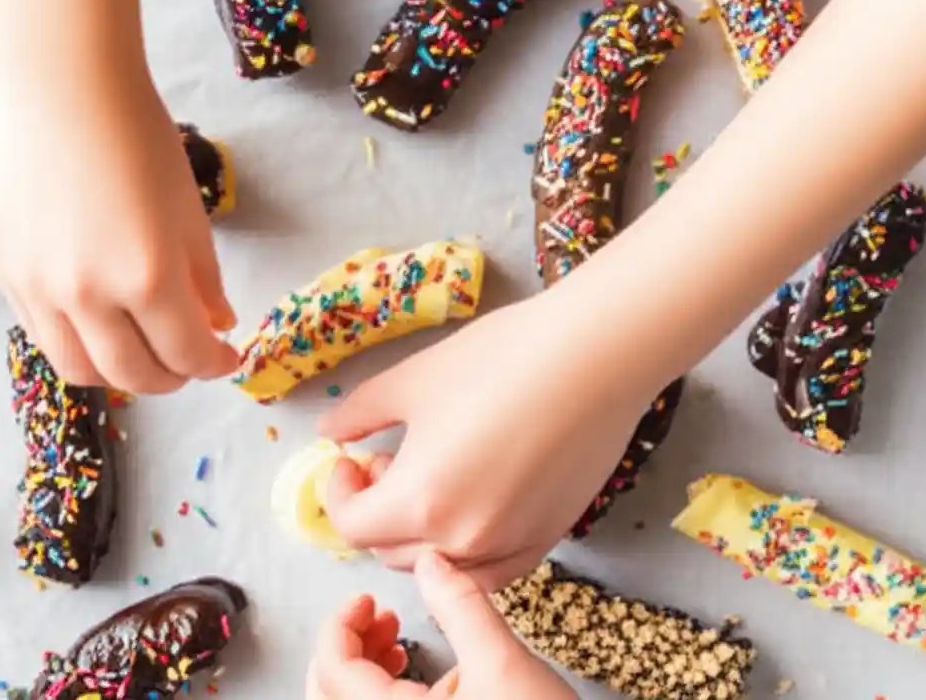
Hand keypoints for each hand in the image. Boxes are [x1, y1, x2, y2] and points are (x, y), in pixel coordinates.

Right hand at [0, 65, 237, 392]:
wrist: (61, 86)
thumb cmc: (137, 137)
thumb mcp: (189, 214)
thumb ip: (203, 281)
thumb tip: (215, 326)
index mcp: (147, 278)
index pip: (186, 354)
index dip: (215, 364)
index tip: (226, 357)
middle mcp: (87, 295)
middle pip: (132, 376)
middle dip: (171, 378)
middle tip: (187, 361)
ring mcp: (37, 287)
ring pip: (78, 369)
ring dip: (117, 373)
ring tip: (141, 351)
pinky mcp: (5, 271)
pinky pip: (41, 333)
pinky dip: (76, 343)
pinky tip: (98, 322)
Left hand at [306, 552, 576, 698]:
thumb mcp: (503, 662)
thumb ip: (460, 606)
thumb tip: (431, 563)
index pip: (332, 668)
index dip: (341, 623)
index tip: (368, 599)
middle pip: (328, 692)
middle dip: (350, 647)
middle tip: (382, 618)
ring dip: (364, 671)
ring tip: (398, 643)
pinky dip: (384, 694)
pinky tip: (419, 676)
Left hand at [320, 287, 665, 589]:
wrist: (596, 356)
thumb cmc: (501, 359)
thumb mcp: (412, 380)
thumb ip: (361, 414)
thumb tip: (330, 433)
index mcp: (420, 501)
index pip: (353, 527)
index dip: (340, 494)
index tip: (349, 461)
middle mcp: (463, 538)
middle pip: (391, 552)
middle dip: (376, 511)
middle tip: (387, 460)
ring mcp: (511, 543)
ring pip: (441, 567)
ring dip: (419, 535)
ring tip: (434, 477)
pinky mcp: (548, 537)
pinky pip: (492, 569)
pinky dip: (468, 550)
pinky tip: (472, 501)